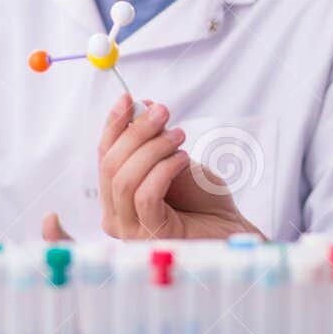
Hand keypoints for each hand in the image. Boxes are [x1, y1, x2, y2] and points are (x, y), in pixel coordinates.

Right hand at [96, 94, 258, 239]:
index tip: (128, 97)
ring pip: (125, 179)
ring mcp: (130, 231)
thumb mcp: (173, 162)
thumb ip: (153, 142)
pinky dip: (163, 169)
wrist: (229, 227)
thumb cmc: (202, 199)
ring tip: (179, 135)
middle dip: (136, 131)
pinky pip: (146, 196)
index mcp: (115, 197)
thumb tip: (139, 106)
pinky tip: (183, 158)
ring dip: (153, 148)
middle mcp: (116, 216)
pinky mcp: (151, 236)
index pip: (104, 155)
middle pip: (110, 165)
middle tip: (162, 111)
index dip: (113, 124)